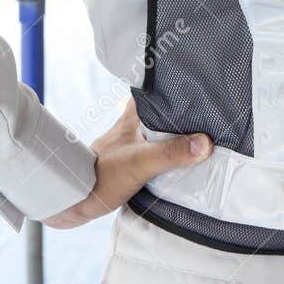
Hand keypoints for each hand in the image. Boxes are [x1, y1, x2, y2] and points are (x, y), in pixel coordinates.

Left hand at [43, 98, 211, 229]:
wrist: (76, 202)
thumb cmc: (102, 176)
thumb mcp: (141, 163)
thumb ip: (171, 153)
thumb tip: (204, 143)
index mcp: (132, 117)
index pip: (154, 90)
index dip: (172, 84)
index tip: (196, 82)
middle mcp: (131, 127)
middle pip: (160, 110)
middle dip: (180, 111)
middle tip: (207, 112)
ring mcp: (130, 145)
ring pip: (157, 132)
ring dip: (174, 134)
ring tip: (201, 136)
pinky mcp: (130, 163)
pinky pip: (155, 151)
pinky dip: (167, 153)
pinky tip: (180, 161)